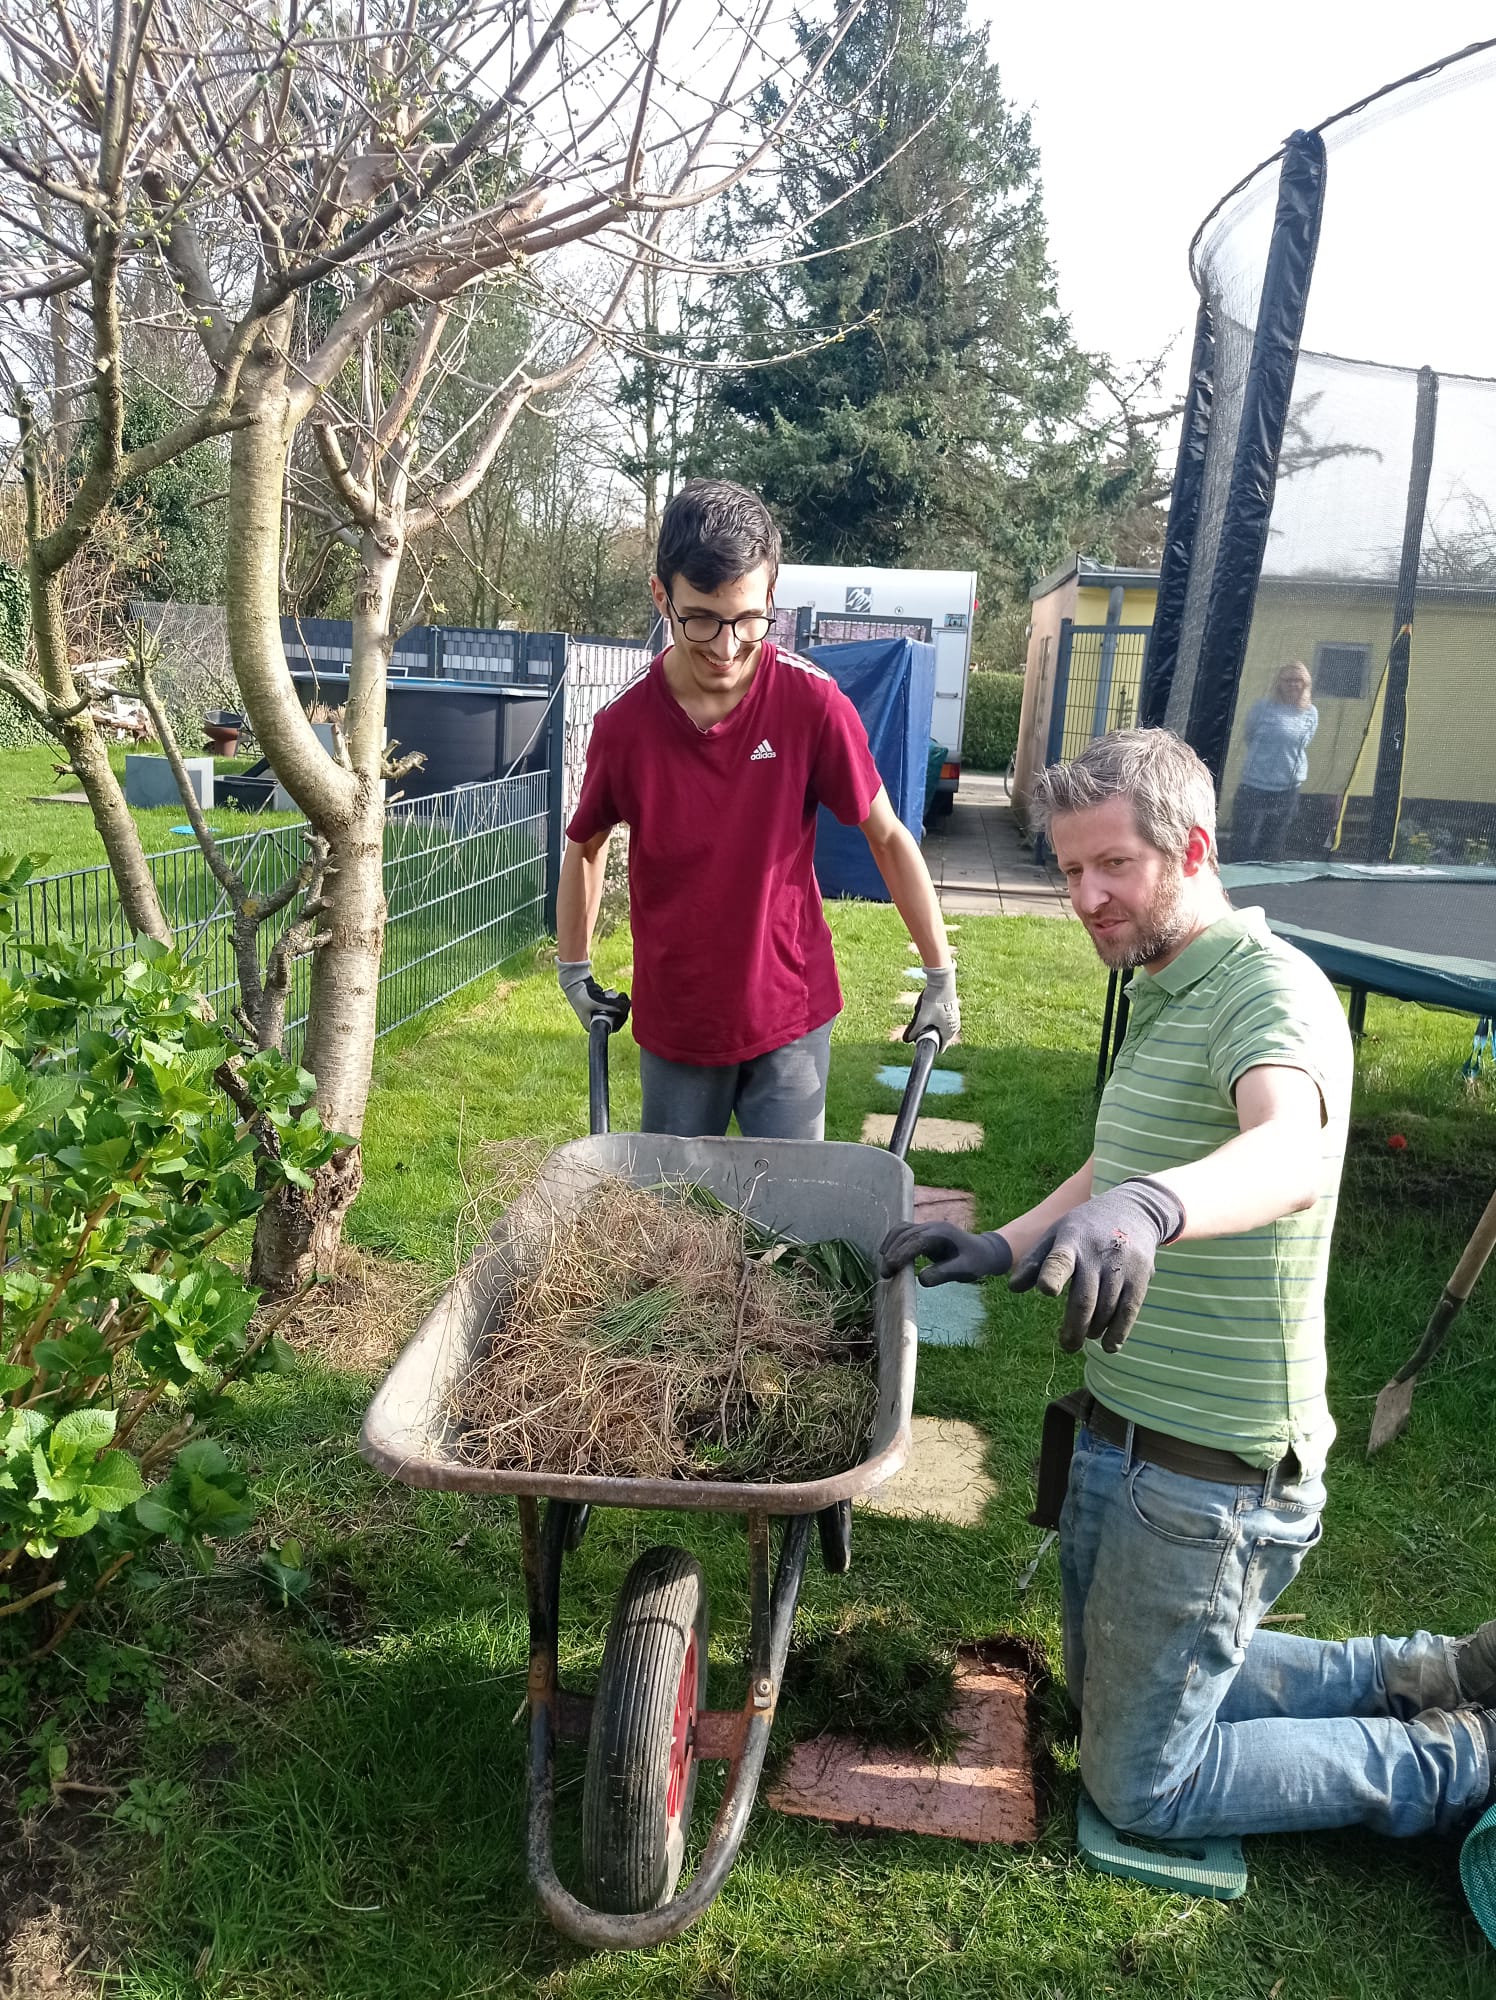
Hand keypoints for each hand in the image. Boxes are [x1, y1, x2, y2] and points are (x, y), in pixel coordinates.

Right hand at [557, 959, 629, 1031]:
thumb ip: (612, 1005)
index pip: (611, 1027)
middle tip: (627, 1001)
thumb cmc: (582, 994)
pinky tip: (618, 995)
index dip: (621, 1020)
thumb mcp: (598, 1001)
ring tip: (622, 996)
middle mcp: (594, 1021)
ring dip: (620, 1005)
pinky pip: (611, 1006)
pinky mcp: (599, 1005)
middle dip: (622, 1011)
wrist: (574, 982)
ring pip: (614, 1012)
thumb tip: (627, 1006)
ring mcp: (597, 1013)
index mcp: (592, 1025)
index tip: (625, 1011)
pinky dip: (615, 1001)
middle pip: (614, 1020)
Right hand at [878, 1220, 1011, 1286]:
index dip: (900, 1254)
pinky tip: (888, 1255)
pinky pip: (903, 1232)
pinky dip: (893, 1241)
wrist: (985, 1251)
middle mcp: (932, 1226)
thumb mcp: (965, 1270)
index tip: (890, 1270)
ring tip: (885, 1267)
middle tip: (885, 1275)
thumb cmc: (977, 1262)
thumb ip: (944, 1274)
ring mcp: (927, 1227)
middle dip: (892, 1254)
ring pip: (901, 1230)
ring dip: (890, 1246)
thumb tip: (920, 1279)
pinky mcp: (923, 1232)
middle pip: (904, 1235)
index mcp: (942, 1233)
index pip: (915, 1241)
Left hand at [906, 964, 958, 1050]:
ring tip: (924, 1017)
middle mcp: (955, 1026)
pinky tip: (930, 1010)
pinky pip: (944, 1018)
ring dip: (932, 1025)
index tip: (922, 1044)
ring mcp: (955, 1017)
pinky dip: (936, 1017)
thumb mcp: (922, 1018)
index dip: (931, 1046)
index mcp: (949, 1032)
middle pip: (940, 1036)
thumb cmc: (934, 1002)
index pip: (941, 1046)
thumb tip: (907, 1040)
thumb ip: (914, 1031)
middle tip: (920, 1029)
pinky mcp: (953, 1009)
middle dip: (930, 1034)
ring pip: (942, 1026)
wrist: (942, 983)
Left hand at [1008, 1178, 1184, 1352]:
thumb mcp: (1057, 1233)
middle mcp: (1097, 1253)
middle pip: (1084, 1298)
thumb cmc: (1085, 1227)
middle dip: (1074, 1327)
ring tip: (1084, 1336)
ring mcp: (1121, 1265)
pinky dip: (1119, 1331)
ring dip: (1093, 1329)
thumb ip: (1035, 1261)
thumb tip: (1013, 1288)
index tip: (1047, 1290)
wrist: (1134, 1209)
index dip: (1053, 1274)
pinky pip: (1130, 1309)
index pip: (1060, 1259)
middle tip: (1067, 1345)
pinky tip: (1109, 1345)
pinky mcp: (1141, 1275)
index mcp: (1071, 1240)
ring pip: (1106, 1308)